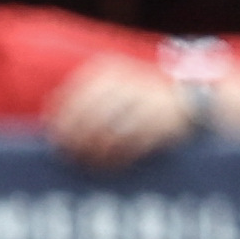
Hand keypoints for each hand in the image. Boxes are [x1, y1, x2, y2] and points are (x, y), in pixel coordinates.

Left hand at [45, 59, 194, 168]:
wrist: (190, 98)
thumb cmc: (141, 99)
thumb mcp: (113, 88)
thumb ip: (84, 98)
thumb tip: (48, 114)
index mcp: (107, 73)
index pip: (74, 98)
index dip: (62, 122)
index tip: (55, 141)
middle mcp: (124, 82)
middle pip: (88, 117)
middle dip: (76, 141)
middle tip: (70, 158)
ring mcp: (143, 101)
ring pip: (108, 132)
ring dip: (95, 152)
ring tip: (91, 164)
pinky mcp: (160, 120)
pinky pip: (131, 143)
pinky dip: (118, 157)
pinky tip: (112, 165)